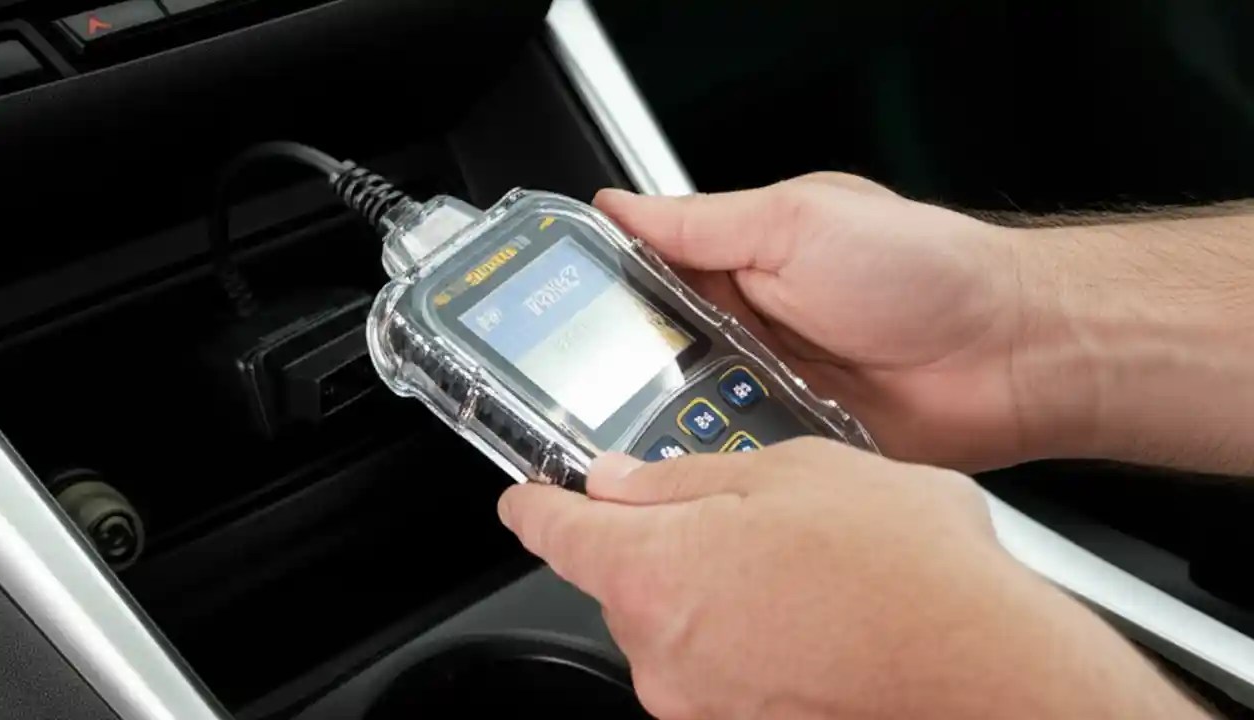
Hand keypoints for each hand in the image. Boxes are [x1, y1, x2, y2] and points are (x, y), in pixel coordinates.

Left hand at [498, 440, 1206, 719]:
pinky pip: (717, 663)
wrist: (988, 671)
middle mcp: (658, 648)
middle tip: (731, 510)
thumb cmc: (903, 569)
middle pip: (621, 578)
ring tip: (797, 562)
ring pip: (675, 621)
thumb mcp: (791, 472)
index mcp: (651, 569)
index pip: (550, 529)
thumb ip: (683, 479)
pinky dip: (743, 633)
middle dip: (657, 540)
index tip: (525, 495)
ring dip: (710, 588)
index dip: (534, 503)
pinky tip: (811, 608)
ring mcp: (699, 700)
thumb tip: (624, 481)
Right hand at [595, 176, 1027, 469]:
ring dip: (680, 419)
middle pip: (652, 358)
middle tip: (630, 378)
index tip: (562, 320)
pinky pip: (734, 456)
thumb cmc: (926, 270)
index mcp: (738, 263)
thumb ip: (702, 222)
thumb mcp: (799, 221)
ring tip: (693, 413)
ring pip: (684, 414)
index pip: (639, 280)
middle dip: (633, 374)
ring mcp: (766, 389)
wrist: (1012, 355)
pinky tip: (719, 455)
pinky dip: (723, 459)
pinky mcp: (792, 444)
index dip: (599, 298)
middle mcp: (745, 328)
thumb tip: (617, 205)